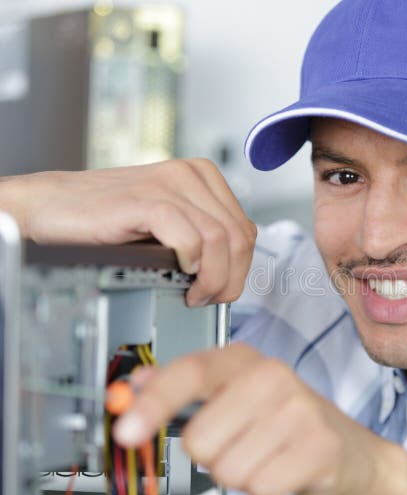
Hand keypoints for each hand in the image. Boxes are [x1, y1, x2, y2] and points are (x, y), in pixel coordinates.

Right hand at [0, 160, 256, 304]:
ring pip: (221, 240)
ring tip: (195, 294)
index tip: (222, 288)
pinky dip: (193, 264)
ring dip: (214, 278)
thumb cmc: (106, 218)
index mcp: (202, 176)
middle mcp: (191, 175)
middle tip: (210, 298)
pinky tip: (180, 275)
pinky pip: (191, 238)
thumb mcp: (167, 220)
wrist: (51, 207)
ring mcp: (171, 184)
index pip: (246, 230)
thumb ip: (201, 233)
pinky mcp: (148, 200)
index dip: (240, 267)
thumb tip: (233, 268)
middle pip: (239, 237)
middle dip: (231, 278)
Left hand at [112, 343, 385, 494]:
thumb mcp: (234, 397)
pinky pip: (260, 488)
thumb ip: (182, 389)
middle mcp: (273, 376)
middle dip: (213, 456)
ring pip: (227, 469)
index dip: (152, 403)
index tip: (125, 431)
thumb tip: (133, 385)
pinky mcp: (320, 446)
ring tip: (268, 458)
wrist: (352, 454)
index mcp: (245, 360)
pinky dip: (266, 493)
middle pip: (199, 439)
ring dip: (242, 476)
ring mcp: (300, 410)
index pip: (190, 373)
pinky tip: (285, 474)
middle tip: (243, 446)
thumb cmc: (286, 424)